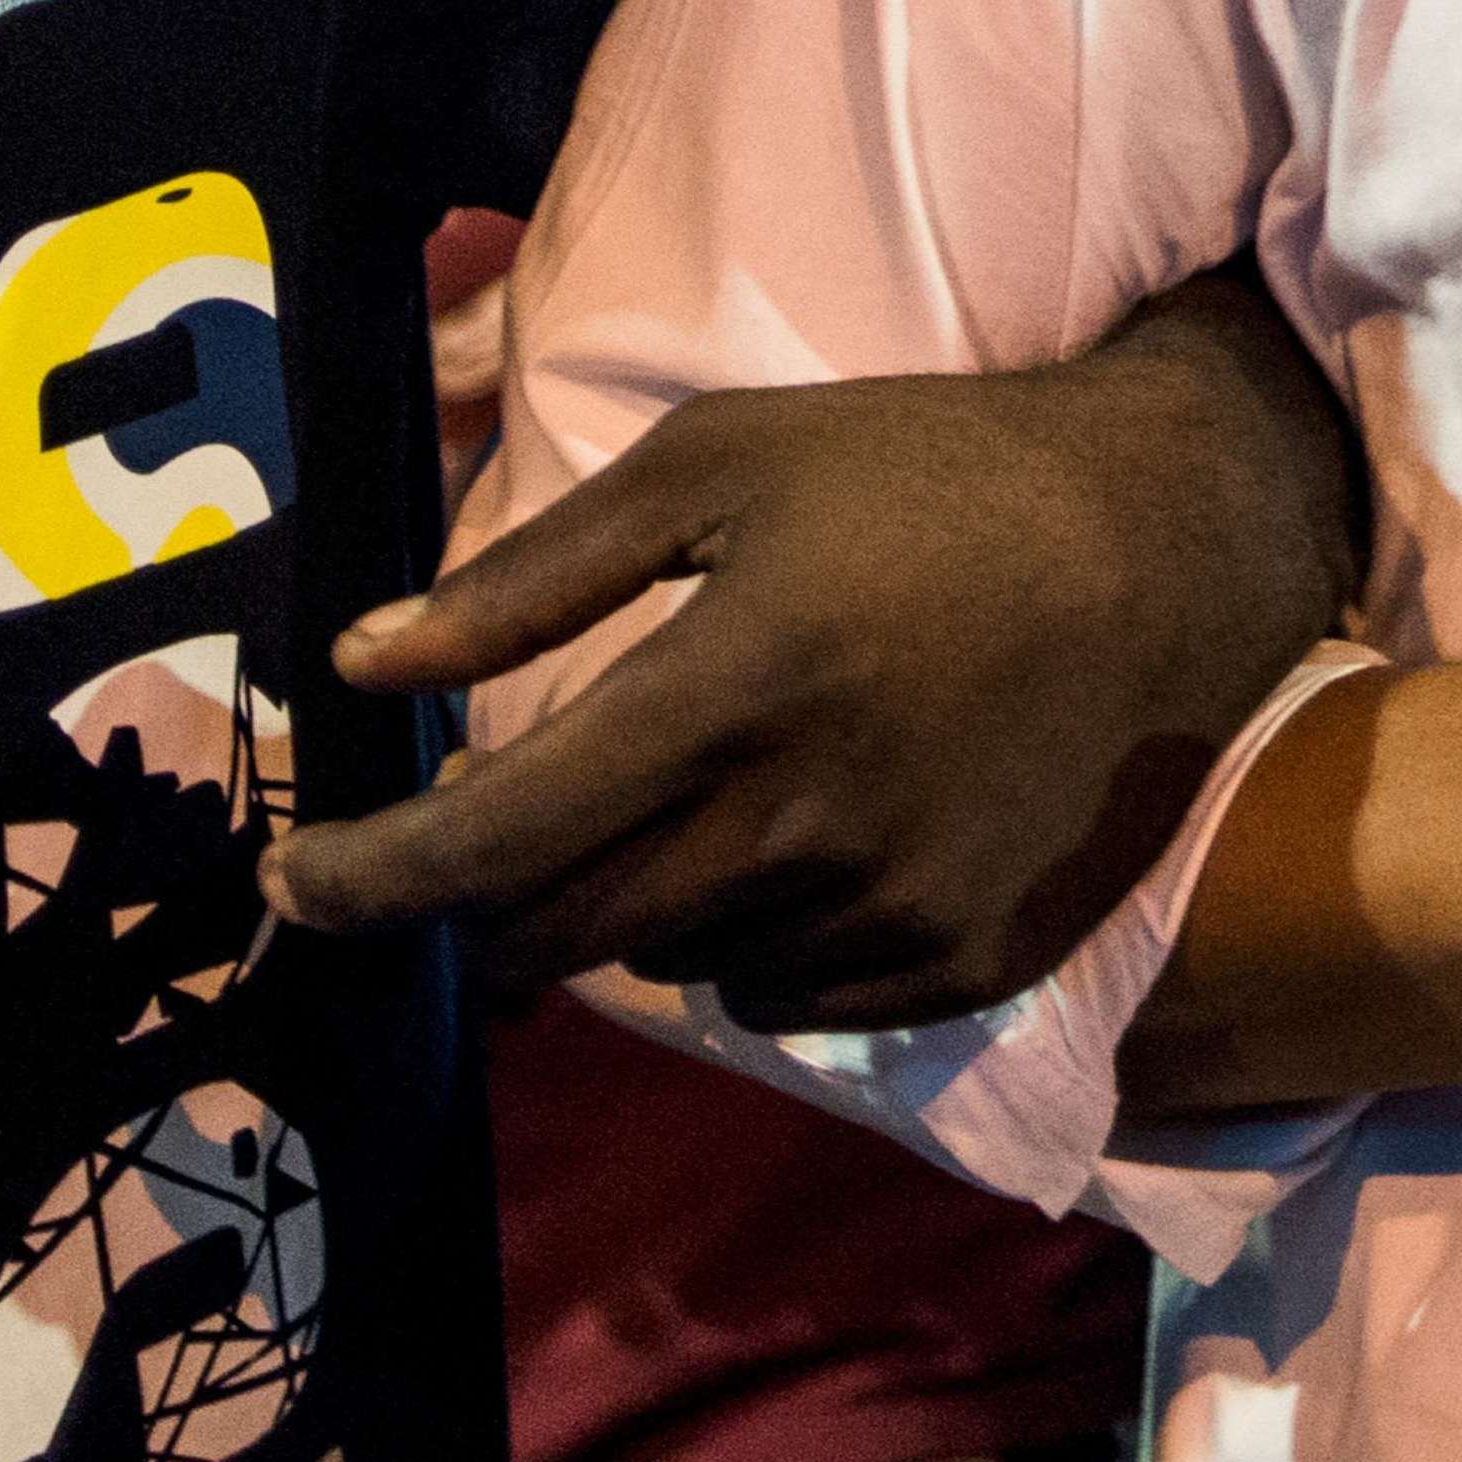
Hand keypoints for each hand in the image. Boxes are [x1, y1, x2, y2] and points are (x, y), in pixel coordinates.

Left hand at [270, 269, 1366, 1026]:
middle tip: (476, 839)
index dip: (368, 882)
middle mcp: (804, 825)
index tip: (290, 885)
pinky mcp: (958, 964)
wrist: (1171, 544)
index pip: (493, 839)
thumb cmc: (926, 475)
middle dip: (483, 906)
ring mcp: (889, 911)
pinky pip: (783, 997)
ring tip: (687, 799)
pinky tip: (795, 840)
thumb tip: (363, 664)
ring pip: (672, 967)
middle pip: (562, 935)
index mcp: (732, 688)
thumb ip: (532, 578)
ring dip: (632, 906)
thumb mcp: (720, 464)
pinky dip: (745, 939)